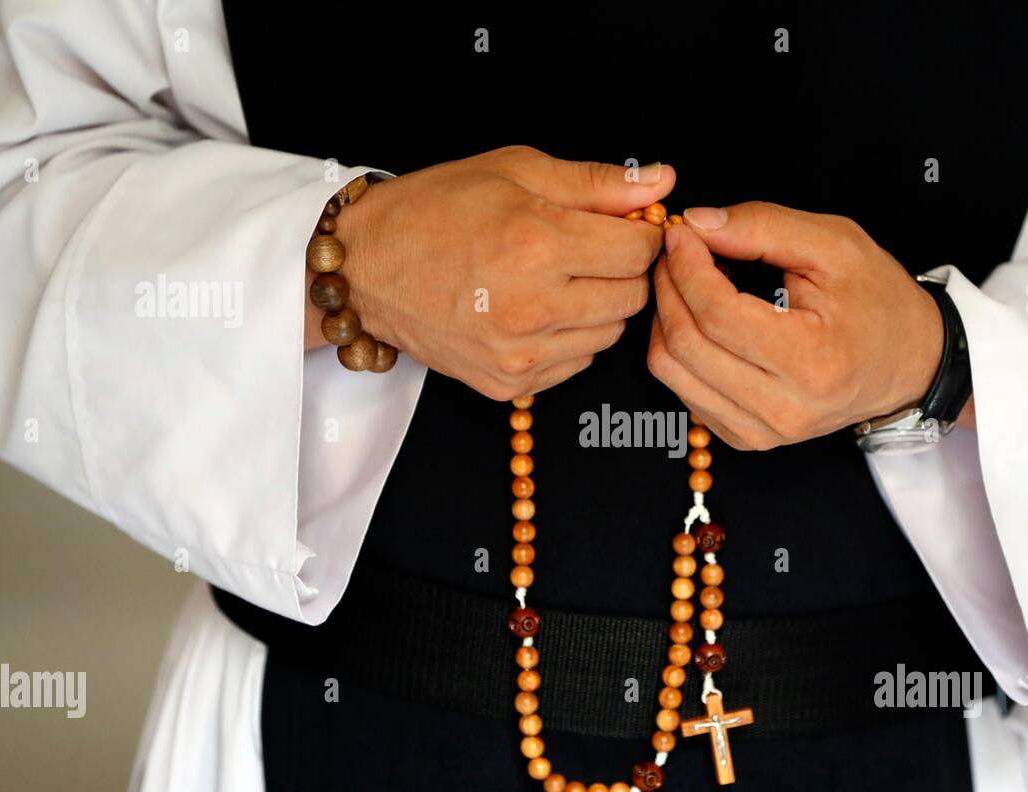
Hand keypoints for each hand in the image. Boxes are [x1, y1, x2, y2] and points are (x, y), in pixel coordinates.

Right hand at [320, 147, 674, 399]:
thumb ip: (597, 182)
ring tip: (556, 280)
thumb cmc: (434, 211)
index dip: (640, 232)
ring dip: (598, 306)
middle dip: (622, 269)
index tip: (623, 224)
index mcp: (538, 243)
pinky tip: (535, 311)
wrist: (365, 271)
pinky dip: (569, 338)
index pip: (639, 250)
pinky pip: (576, 363)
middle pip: (633, 296)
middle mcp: (533, 306)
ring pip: (610, 335)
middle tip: (587, 250)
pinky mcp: (509, 383)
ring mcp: (521, 353)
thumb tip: (663, 182)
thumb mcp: (514, 171)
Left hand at [648, 202, 951, 449]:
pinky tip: (701, 320)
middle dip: (668, 288)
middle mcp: (784, 409)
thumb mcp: (834, 243)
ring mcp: (763, 432)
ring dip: (666, 318)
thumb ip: (762, 226)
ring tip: (688, 282)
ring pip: (674, 373)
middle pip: (686, 345)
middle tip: (677, 252)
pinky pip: (684, 393)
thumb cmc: (879, 302)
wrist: (909, 363)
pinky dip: (678, 350)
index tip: (681, 235)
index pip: (717, 315)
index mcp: (812, 361)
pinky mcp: (746, 439)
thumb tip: (697, 224)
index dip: (687, 268)